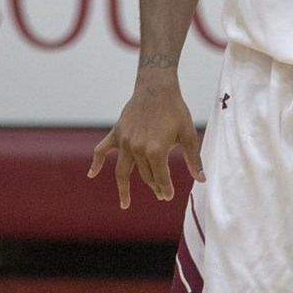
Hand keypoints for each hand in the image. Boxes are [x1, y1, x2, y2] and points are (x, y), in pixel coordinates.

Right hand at [88, 75, 205, 209]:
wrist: (157, 88)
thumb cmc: (175, 110)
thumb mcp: (188, 135)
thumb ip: (193, 159)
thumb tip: (201, 179)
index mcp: (157, 151)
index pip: (161, 178)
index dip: (166, 188)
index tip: (169, 196)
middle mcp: (138, 149)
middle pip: (145, 176)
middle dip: (154, 186)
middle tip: (161, 193)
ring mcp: (125, 142)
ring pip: (122, 171)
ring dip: (123, 189)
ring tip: (125, 204)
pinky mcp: (117, 134)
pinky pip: (102, 150)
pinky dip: (96, 162)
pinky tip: (91, 174)